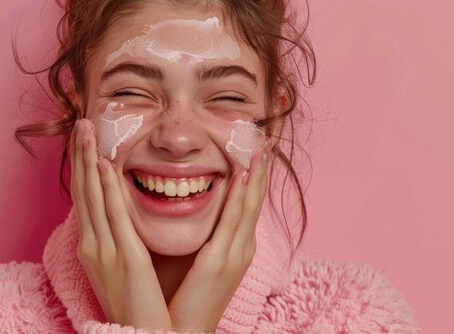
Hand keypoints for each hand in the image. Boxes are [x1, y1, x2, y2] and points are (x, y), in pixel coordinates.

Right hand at [70, 119, 171, 330]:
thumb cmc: (134, 301)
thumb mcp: (119, 265)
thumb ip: (118, 237)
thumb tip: (120, 212)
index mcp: (92, 245)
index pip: (84, 197)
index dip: (80, 166)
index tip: (82, 140)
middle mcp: (92, 243)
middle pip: (82, 190)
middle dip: (79, 154)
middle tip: (80, 122)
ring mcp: (104, 250)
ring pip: (91, 196)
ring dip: (87, 160)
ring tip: (86, 130)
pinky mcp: (123, 257)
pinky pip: (112, 216)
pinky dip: (104, 188)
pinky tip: (101, 164)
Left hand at [167, 143, 271, 333]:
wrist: (186, 331)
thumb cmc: (190, 297)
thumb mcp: (205, 262)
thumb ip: (208, 237)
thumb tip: (203, 212)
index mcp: (238, 247)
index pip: (249, 204)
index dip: (256, 177)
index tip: (257, 151)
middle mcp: (242, 247)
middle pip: (255, 201)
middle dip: (262, 169)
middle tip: (266, 140)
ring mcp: (235, 254)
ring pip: (249, 206)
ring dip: (255, 175)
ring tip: (260, 148)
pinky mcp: (220, 261)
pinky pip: (232, 221)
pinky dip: (240, 197)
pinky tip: (242, 176)